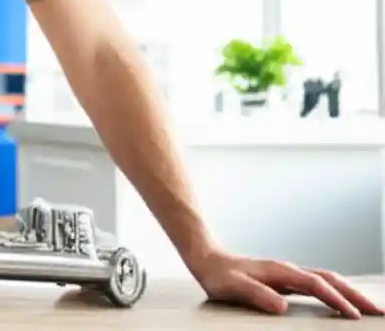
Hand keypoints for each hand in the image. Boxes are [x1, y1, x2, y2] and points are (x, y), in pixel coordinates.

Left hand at [189, 248, 383, 318]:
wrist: (207, 259)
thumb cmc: (218, 275)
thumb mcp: (233, 287)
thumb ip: (256, 295)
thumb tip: (281, 306)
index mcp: (280, 271)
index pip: (316, 285)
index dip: (336, 300)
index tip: (353, 315)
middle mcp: (288, 270)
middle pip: (331, 280)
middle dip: (355, 295)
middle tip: (378, 311)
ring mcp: (288, 274)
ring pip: (327, 280)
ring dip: (349, 292)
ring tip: (368, 308)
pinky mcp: (286, 279)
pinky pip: (318, 284)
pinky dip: (336, 292)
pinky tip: (341, 301)